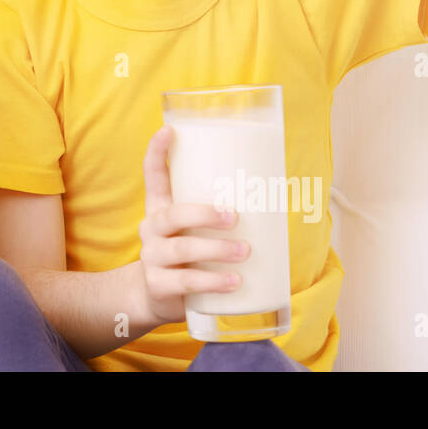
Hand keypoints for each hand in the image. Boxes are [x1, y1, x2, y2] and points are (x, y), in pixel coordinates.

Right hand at [135, 125, 247, 326]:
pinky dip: (212, 281)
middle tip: (234, 216)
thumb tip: (276, 194)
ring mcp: (152, 257)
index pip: (152, 175)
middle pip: (172, 214)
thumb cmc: (187, 256)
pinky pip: (185, 281)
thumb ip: (218, 214)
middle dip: (204, 214)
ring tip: (245, 251)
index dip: (157, 152)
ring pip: (182, 249)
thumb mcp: (193, 231)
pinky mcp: (158, 285)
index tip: (168, 130)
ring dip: (216, 249)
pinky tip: (234, 282)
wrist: (155, 298)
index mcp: (160, 208)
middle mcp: (152, 229)